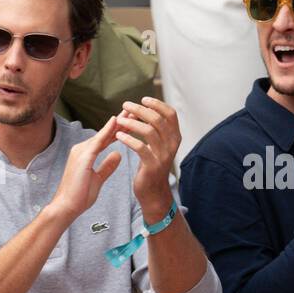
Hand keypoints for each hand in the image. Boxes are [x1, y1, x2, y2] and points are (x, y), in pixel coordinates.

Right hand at [49, 115, 122, 223]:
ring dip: (117, 122)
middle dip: (120, 122)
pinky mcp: (83, 157)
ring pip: (103, 134)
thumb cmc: (80, 197)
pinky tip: (117, 121)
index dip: (119, 130)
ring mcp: (81, 152)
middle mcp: (82, 149)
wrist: (66, 207)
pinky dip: (107, 131)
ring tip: (130, 111)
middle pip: (105, 133)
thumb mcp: (98, 179)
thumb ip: (107, 166)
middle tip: (134, 110)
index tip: (132, 121)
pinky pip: (98, 141)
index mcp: (86, 154)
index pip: (105, 139)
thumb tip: (118, 154)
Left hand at [115, 97, 179, 220]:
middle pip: (158, 119)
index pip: (171, 114)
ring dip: (132, 123)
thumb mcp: (157, 146)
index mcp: (175, 137)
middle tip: (125, 105)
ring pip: (149, 131)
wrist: (152, 192)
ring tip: (119, 120)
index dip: (157, 104)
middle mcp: (172, 145)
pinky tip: (118, 135)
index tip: (143, 99)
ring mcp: (163, 155)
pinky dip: (128, 139)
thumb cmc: (151, 166)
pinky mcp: (152, 166)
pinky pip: (140, 147)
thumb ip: (155, 130)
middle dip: (140, 110)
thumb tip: (144, 110)